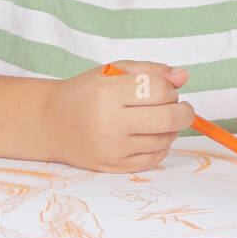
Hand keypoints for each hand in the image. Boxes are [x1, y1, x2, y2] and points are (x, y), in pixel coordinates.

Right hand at [43, 61, 194, 172]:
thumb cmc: (85, 93)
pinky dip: (161, 146)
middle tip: (179, 107)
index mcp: (107, 92)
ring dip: (171, 129)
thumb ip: (150, 70)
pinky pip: (154, 159)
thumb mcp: (113, 71)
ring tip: (159, 119)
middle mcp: (109, 122)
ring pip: (165, 139)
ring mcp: (112, 148)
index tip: (167, 89)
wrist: (52, 122)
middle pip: (169, 118)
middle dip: (184, 111)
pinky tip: (151, 135)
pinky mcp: (114, 166)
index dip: (171, 88)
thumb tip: (182, 76)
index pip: (159, 90)